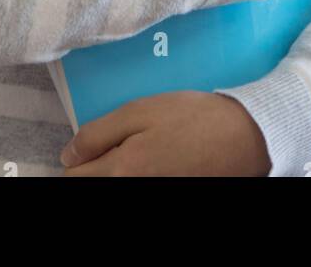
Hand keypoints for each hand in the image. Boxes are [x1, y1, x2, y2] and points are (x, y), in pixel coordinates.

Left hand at [59, 91, 270, 175]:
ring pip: (114, 191)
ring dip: (114, 174)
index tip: (88, 148)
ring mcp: (151, 199)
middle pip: (92, 188)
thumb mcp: (140, 111)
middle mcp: (131, 193)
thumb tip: (67, 156)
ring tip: (137, 154)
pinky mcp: (168, 196)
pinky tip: (153, 163)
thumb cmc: (191, 118)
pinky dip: (135, 178)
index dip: (75, 162)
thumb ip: (97, 133)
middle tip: (112, 148)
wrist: (243, 138)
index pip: (73, 180)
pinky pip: (136, 190)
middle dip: (94, 171)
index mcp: (120, 171)